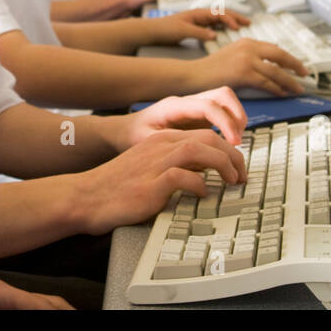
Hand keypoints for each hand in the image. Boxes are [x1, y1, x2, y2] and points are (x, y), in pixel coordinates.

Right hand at [70, 129, 246, 234]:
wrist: (87, 196)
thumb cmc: (118, 187)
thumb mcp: (151, 168)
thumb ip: (176, 165)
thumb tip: (206, 173)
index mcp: (161, 140)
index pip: (204, 134)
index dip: (227, 148)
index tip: (237, 165)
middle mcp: (160, 146)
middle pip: (208, 138)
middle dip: (232, 155)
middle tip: (242, 174)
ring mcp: (155, 163)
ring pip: (199, 150)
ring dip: (223, 165)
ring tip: (233, 181)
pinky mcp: (150, 184)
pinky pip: (182, 176)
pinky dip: (199, 184)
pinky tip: (203, 194)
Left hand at [123, 87, 248, 146]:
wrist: (125, 130)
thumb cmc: (133, 136)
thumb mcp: (147, 143)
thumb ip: (172, 148)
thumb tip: (200, 158)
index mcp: (174, 107)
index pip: (208, 106)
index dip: (225, 123)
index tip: (233, 142)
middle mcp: (187, 102)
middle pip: (222, 95)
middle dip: (237, 115)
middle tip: (238, 141)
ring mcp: (194, 107)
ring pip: (225, 101)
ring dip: (236, 119)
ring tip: (235, 143)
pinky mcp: (198, 116)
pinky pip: (221, 113)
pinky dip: (230, 125)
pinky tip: (227, 144)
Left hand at [142, 9, 250, 45]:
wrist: (154, 31)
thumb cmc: (167, 28)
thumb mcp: (183, 31)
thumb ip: (199, 33)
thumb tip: (215, 35)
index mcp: (198, 13)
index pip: (219, 14)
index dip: (230, 20)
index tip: (238, 27)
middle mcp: (200, 14)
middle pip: (222, 13)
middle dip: (236, 17)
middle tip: (248, 22)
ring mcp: (199, 20)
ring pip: (219, 19)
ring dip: (231, 21)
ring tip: (242, 26)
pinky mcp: (197, 26)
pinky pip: (214, 25)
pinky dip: (223, 27)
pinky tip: (227, 32)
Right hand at [183, 39, 308, 97]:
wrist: (194, 75)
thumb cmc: (210, 70)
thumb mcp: (232, 56)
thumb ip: (248, 57)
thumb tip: (267, 67)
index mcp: (246, 42)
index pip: (273, 48)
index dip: (287, 57)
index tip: (296, 64)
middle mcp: (248, 47)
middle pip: (280, 55)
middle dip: (295, 65)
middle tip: (305, 73)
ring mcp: (246, 59)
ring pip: (276, 71)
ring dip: (290, 81)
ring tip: (297, 88)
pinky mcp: (244, 72)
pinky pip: (267, 82)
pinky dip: (277, 88)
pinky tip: (283, 93)